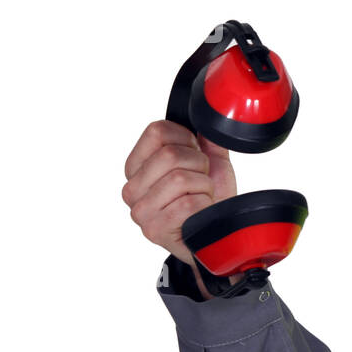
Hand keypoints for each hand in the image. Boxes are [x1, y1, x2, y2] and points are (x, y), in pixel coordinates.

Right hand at [123, 120, 236, 268]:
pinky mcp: (154, 230)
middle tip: (202, 180)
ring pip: (179, 178)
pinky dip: (204, 205)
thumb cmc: (211, 201)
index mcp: (138, 167)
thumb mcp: (211, 163)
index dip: (187, 139)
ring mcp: (140, 211)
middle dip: (199, 164)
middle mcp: (132, 188)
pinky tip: (200, 213)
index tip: (196, 155)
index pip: (157, 131)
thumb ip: (206, 139)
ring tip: (202, 197)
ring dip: (203, 186)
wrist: (219, 235)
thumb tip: (208, 116)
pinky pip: (188, 203)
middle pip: (169, 154)